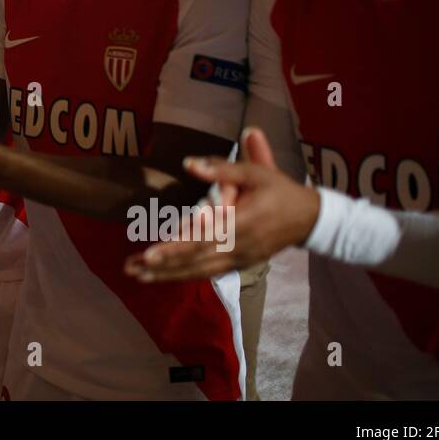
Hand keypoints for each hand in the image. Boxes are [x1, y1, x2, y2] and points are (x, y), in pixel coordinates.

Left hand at [122, 128, 320, 281]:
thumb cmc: (280, 190)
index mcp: (241, 223)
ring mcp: (239, 260)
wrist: (309, 219)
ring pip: (199, 271)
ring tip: (136, 274)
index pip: (202, 240)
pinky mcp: (239, 265)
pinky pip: (207, 272)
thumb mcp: (256, 172)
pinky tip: (161, 276)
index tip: (149, 254)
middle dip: (162, 266)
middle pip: (195, 261)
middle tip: (129, 268)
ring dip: (167, 275)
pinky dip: (183, 275)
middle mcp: (238, 247)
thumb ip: (222, 168)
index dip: (175, 249)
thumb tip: (187, 163)